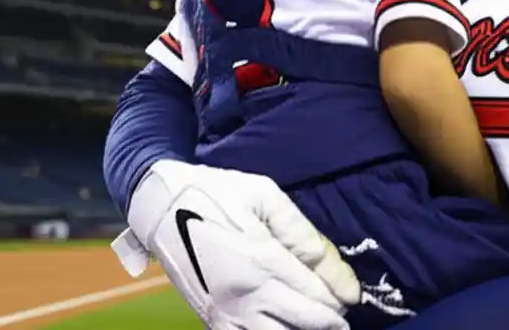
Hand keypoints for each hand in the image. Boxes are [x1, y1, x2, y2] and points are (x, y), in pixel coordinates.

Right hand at [113, 159, 360, 328]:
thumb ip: (300, 231)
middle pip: (301, 324)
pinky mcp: (208, 317)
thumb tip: (329, 267)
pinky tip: (281, 325)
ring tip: (314, 323)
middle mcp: (244, 294)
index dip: (339, 301)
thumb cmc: (214, 192)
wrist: (156, 206)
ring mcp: (224, 311)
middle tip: (340, 317)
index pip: (315, 295)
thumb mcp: (263, 195)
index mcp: (261, 260)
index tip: (352, 299)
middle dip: (327, 323)